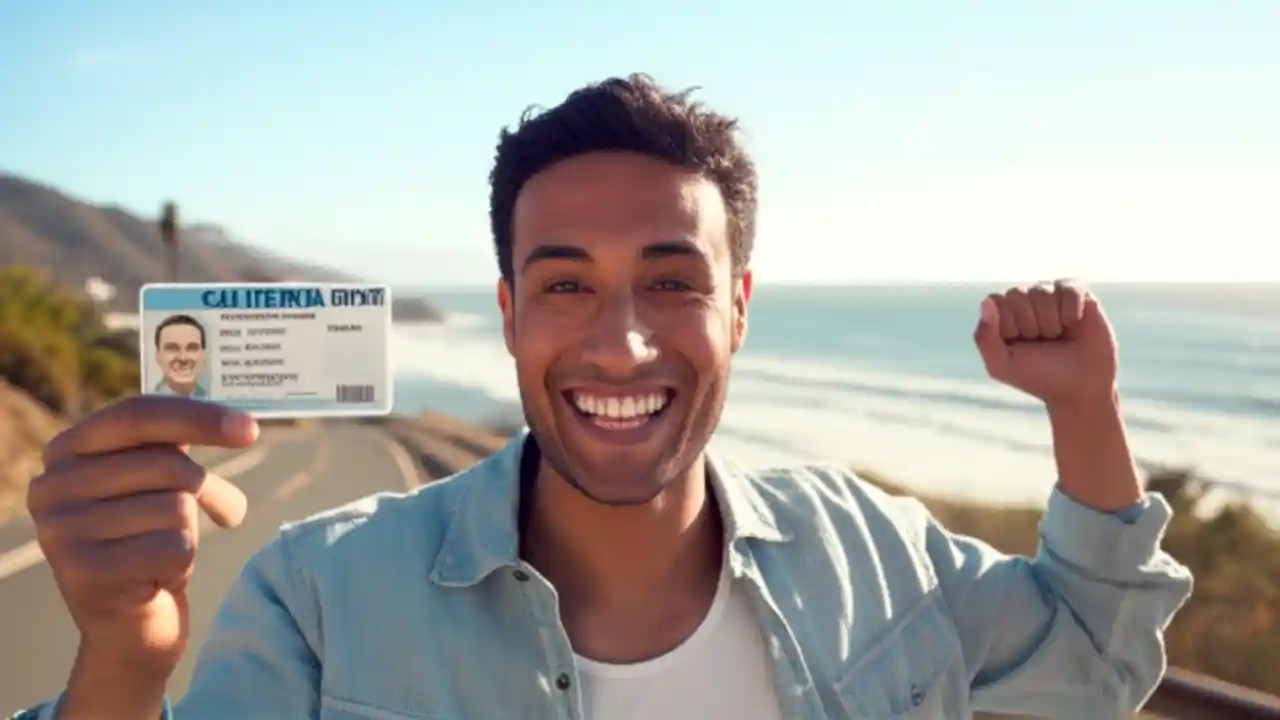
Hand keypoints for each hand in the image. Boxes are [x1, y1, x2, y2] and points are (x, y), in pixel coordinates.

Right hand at [27, 396, 257, 684]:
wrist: (131, 627)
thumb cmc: (151, 542)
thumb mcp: (162, 483)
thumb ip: (181, 446)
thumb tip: (240, 424)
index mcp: (66, 451)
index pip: (137, 415)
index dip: (198, 417)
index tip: (250, 429)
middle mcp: (51, 486)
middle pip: (166, 465)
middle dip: (201, 490)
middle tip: (211, 512)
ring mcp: (61, 531)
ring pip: (175, 508)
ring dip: (187, 533)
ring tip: (163, 553)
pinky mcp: (84, 573)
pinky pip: (174, 548)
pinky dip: (183, 564)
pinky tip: (158, 579)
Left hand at [973, 279, 1118, 407]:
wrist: (1083, 387)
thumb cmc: (1040, 376)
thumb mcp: (1002, 366)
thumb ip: (984, 338)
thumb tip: (987, 302)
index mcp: (1002, 315)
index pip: (996, 301)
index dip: (1008, 324)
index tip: (1019, 344)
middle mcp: (1024, 300)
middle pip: (1017, 294)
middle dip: (1030, 324)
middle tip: (1042, 342)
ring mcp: (1050, 294)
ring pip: (1041, 291)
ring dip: (1051, 322)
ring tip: (1058, 336)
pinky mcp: (1077, 293)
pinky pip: (1067, 289)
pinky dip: (1071, 312)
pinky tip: (1074, 325)